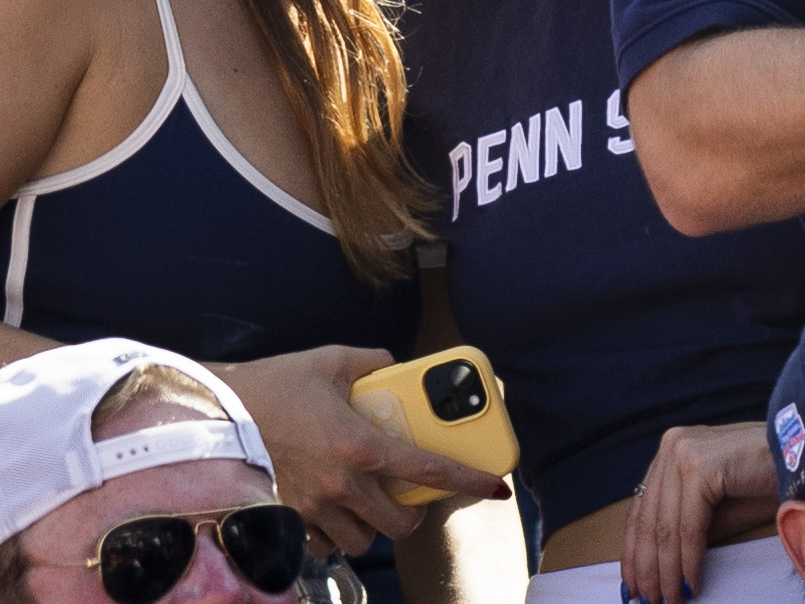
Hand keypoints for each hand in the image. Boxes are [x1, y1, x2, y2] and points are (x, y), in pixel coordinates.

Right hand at [215, 346, 507, 556]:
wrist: (209, 417)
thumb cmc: (271, 386)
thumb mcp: (332, 361)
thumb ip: (373, 362)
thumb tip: (394, 366)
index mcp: (361, 445)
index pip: (430, 470)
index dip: (469, 480)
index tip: (494, 486)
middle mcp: (341, 485)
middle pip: (399, 523)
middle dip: (414, 513)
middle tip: (412, 494)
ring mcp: (311, 508)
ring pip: (361, 540)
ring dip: (373, 526)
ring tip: (371, 502)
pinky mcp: (285, 519)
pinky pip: (321, 544)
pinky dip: (334, 534)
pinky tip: (334, 509)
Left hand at [622, 424, 778, 603]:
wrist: (804, 457)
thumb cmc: (764, 481)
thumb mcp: (714, 505)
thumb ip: (682, 526)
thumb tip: (654, 568)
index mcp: (671, 448)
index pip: (641, 509)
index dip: (634, 552)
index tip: (632, 586)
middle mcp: (672, 444)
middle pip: (649, 520)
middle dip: (649, 568)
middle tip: (650, 601)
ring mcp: (684, 451)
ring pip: (666, 527)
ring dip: (668, 572)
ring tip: (672, 599)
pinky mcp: (700, 465)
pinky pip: (688, 526)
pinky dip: (688, 560)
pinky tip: (692, 583)